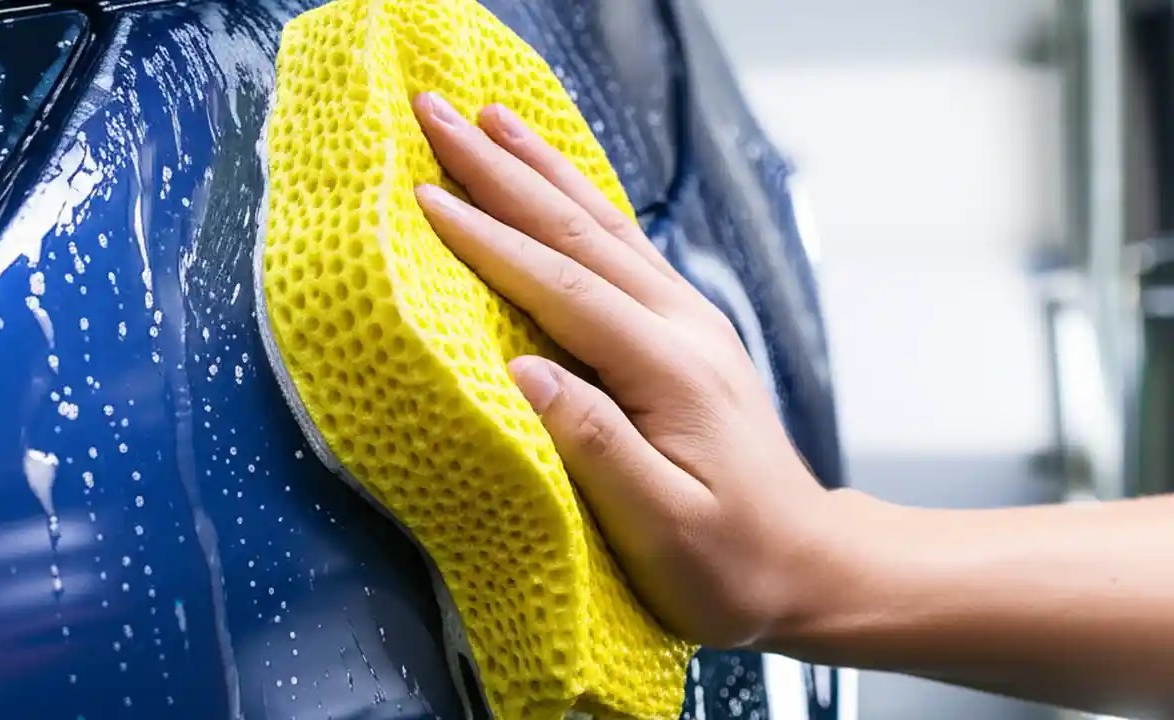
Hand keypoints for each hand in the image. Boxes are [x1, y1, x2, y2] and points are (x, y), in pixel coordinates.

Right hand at [409, 91, 835, 647]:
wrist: (808, 562)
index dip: (490, 239)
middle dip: (503, 170)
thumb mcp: (662, 528)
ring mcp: (691, 321)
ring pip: (605, 225)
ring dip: (543, 168)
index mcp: (669, 370)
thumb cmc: (730, 563)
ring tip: (491, 118)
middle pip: (579, 232)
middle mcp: (683, 326)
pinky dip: (582, 201)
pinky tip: (559, 181)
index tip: (425, 194)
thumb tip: (523, 370)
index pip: (563, 286)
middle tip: (437, 113)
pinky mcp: (689, 331)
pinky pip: (625, 246)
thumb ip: (596, 447)